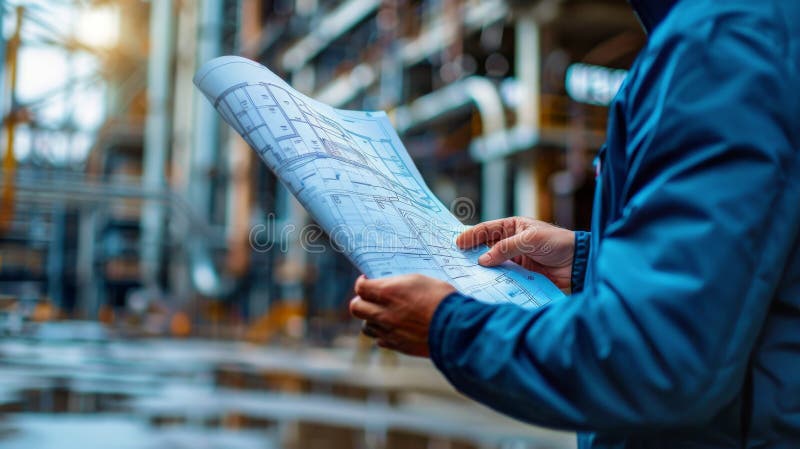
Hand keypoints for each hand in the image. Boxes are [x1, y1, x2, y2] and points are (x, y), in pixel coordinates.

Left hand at [349, 274, 455, 356]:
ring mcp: (389, 332)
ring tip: (384, 314)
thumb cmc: (442, 299)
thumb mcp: (420, 280)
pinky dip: (384, 334)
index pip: (360, 288)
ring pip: (366, 327)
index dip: (362, 283)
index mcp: (388, 292)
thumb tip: (388, 285)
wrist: (455, 328)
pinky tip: (395, 328)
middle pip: (356, 308)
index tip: (368, 281)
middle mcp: (384, 313)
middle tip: (372, 298)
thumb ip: (398, 284)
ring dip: (371, 319)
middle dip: (362, 301)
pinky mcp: (398, 346)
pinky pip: (380, 340)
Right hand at [456, 217, 574, 288]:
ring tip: (465, 275)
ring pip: (492, 264)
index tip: (457, 244)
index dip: (471, 235)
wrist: (579, 264)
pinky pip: (502, 277)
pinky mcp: (520, 275)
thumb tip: (483, 260)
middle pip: (485, 247)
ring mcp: (514, 260)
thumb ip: (505, 248)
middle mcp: (510, 243)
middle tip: (455, 261)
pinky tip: (483, 284)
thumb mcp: (530, 239)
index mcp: (512, 227)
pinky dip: (493, 280)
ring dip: (481, 269)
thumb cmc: (557, 243)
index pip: (486, 230)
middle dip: (471, 253)